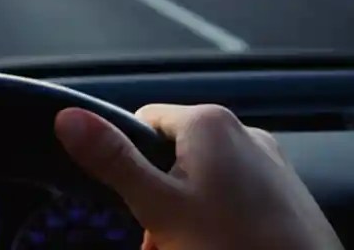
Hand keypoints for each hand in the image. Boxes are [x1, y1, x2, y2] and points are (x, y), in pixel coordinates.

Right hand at [55, 104, 341, 249]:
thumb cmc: (235, 247)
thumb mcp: (160, 208)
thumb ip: (114, 161)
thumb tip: (67, 116)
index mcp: (209, 123)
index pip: (143, 123)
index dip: (132, 166)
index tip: (139, 206)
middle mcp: (243, 131)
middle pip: (174, 157)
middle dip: (160, 202)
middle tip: (163, 243)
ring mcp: (269, 162)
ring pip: (204, 183)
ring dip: (187, 218)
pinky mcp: (286, 193)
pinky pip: (235, 199)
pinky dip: (220, 224)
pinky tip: (220, 248)